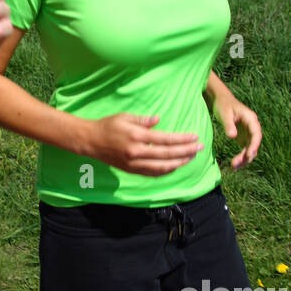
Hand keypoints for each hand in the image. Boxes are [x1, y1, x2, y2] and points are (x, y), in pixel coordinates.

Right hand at [85, 114, 203, 176]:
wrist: (90, 141)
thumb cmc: (108, 125)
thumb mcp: (125, 117)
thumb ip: (143, 120)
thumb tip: (159, 120)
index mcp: (137, 136)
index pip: (165, 139)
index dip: (182, 139)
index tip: (195, 137)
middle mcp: (137, 152)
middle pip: (167, 154)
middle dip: (186, 151)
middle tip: (200, 148)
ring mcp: (134, 163)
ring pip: (162, 167)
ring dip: (179, 163)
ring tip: (191, 157)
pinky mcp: (131, 170)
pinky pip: (152, 173)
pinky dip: (166, 171)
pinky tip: (175, 166)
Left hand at [211, 92, 261, 168]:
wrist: (222, 101)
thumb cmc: (223, 105)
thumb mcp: (224, 114)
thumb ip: (228, 125)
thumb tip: (232, 137)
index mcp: (251, 119)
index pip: (256, 134)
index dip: (254, 145)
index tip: (249, 154)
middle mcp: (252, 127)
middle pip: (254, 144)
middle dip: (247, 155)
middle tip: (235, 164)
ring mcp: (249, 133)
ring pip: (250, 149)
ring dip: (244, 159)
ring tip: (233, 167)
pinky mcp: (244, 138)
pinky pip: (245, 150)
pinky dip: (241, 157)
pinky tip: (234, 164)